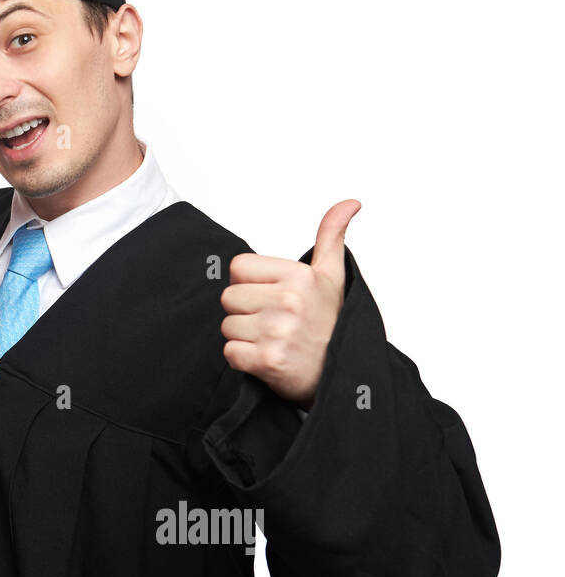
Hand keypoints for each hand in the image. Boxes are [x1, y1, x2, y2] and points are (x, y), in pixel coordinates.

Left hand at [219, 200, 360, 408]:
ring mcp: (277, 332)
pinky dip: (242, 359)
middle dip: (244, 312)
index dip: (247, 283)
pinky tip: (265, 357)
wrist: (341, 374)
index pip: (238, 267)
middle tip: (271, 322)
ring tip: (271, 340)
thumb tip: (350, 202)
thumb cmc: (330, 323)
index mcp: (299, 276)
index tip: (269, 296)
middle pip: (228, 298)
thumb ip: (331, 236)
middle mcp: (288, 301)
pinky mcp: (268, 361)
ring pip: (227, 326)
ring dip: (243, 337)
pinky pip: (229, 353)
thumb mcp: (332, 276)